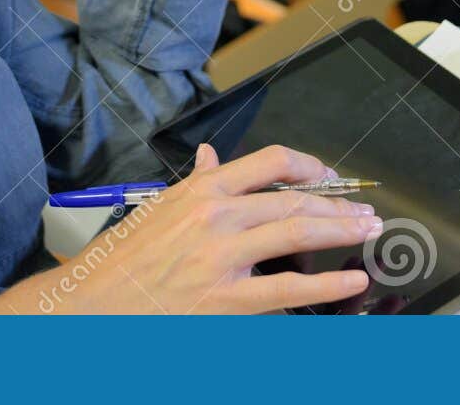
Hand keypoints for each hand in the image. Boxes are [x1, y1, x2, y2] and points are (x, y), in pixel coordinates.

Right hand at [0, 144, 382, 314]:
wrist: (92, 304)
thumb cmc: (120, 260)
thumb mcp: (157, 206)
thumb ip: (196, 182)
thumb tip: (213, 156)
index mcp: (201, 190)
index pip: (269, 161)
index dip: (309, 166)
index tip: (328, 175)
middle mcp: (216, 215)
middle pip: (293, 199)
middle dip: (337, 204)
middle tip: (364, 210)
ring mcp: (223, 257)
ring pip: (297, 233)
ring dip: (341, 231)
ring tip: (367, 231)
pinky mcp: (226, 298)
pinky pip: (289, 288)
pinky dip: (327, 285)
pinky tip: (351, 281)